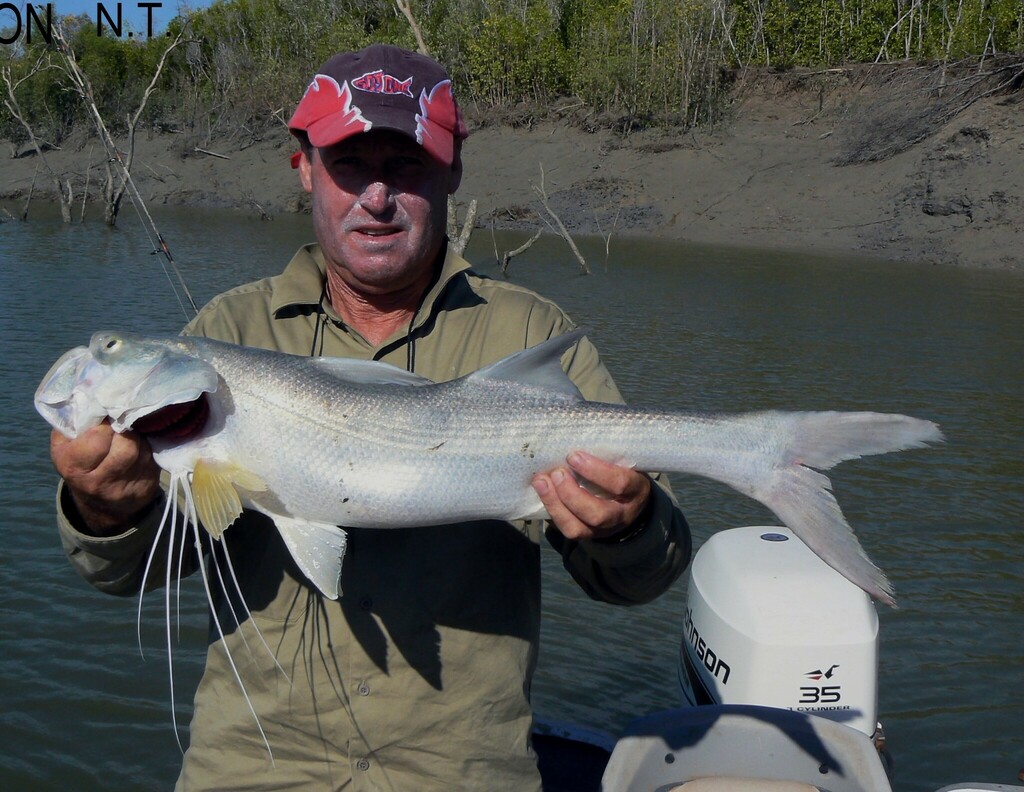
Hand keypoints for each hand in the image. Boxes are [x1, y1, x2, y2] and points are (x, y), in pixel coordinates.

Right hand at [50, 424, 161, 534]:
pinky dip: (149, 447)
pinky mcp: (145, 487)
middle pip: (126, 445)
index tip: (106, 417)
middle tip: (123, 422)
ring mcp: (124, 488)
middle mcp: (98, 482)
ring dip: (139, 436)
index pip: (98, 436)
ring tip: (131, 433)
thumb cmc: (81, 461)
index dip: (106, 423)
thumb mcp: (65, 443)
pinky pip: (153, 458)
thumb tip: (91, 393)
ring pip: (142, 449)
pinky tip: (141, 445)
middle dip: (127, 428)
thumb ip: (73, 420)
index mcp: (73, 466)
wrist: (100, 503)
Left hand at [532, 451, 651, 540]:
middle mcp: (621, 515)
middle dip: (571, 494)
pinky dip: (552, 511)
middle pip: (597, 514)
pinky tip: (542, 492)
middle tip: (556, 472)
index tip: (574, 456)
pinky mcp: (586, 535)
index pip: (620, 484)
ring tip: (541, 482)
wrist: (630, 504)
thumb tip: (575, 428)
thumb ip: (608, 453)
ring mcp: (602, 530)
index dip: (596, 471)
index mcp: (636, 491)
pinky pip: (566, 530)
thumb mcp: (626, 462)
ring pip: (578, 528)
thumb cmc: (624, 472)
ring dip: (555, 504)